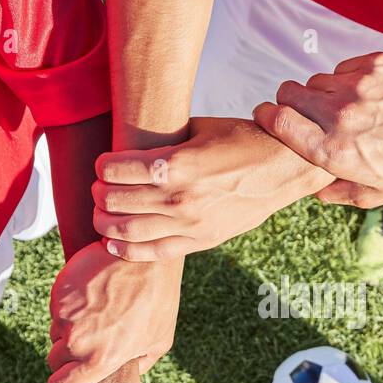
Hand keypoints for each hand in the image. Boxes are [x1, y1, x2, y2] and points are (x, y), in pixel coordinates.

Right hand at [47, 242, 180, 382]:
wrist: (144, 256)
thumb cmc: (158, 298)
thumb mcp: (160, 338)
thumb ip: (142, 362)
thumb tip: (131, 372)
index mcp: (101, 360)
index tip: (71, 375)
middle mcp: (78, 342)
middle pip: (55, 360)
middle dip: (69, 354)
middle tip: (92, 336)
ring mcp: (65, 316)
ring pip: (56, 331)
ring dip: (70, 326)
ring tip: (99, 311)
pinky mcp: (59, 293)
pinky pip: (57, 307)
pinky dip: (69, 304)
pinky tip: (93, 294)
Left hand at [93, 117, 330, 259]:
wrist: (284, 167)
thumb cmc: (241, 140)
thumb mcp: (199, 129)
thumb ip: (164, 139)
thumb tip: (130, 139)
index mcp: (176, 163)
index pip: (115, 169)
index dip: (101, 166)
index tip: (102, 165)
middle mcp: (179, 197)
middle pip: (114, 200)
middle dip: (98, 193)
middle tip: (98, 189)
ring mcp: (190, 223)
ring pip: (127, 230)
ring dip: (105, 222)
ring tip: (101, 215)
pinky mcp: (201, 240)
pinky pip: (153, 253)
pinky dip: (126, 250)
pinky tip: (112, 243)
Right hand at [254, 52, 382, 206]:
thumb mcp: (378, 192)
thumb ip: (338, 191)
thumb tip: (312, 189)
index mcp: (336, 151)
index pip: (278, 121)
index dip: (267, 116)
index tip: (267, 115)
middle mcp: (343, 115)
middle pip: (289, 93)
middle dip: (290, 102)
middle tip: (304, 111)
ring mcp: (360, 85)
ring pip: (317, 79)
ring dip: (323, 92)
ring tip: (346, 108)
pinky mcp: (378, 63)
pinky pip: (344, 67)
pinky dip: (348, 79)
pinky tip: (369, 94)